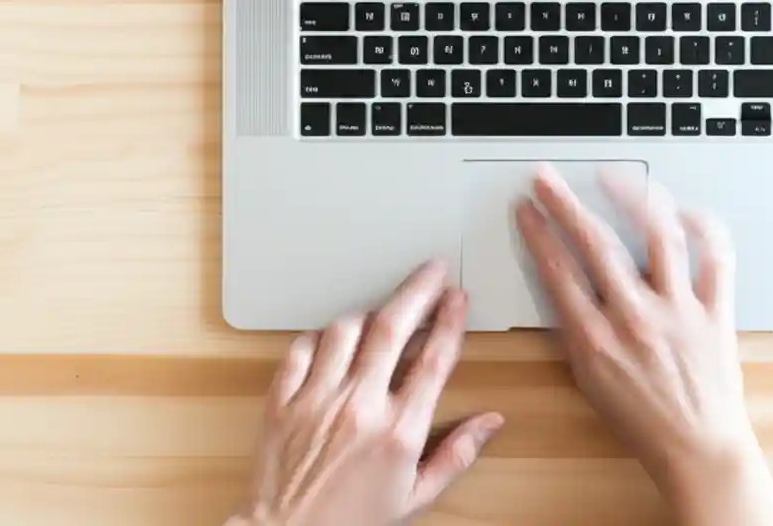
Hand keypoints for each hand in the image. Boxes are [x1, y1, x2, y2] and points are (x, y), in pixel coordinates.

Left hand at [229, 262, 502, 525]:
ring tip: (382, 312)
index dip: (450, 321)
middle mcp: (359, 407)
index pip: (433, 359)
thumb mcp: (416, 497)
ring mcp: (317, 400)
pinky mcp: (282, 401)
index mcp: (399, 432)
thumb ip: (456, 455)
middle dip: (418, 290)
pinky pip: (301, 348)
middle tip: (432, 270)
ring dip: (368, 313)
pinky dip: (320, 336)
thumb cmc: (351, 522)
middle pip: (393, 327)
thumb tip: (490, 422)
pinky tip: (333, 340)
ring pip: (345, 330)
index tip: (459, 298)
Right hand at [515, 166, 772, 525]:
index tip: (527, 209)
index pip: (559, 271)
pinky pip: (716, 258)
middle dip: (565, 204)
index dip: (538, 232)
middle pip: (596, 245)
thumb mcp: (589, 382)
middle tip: (547, 179)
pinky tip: (685, 209)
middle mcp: (637, 319)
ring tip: (613, 176)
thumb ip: (576, 332)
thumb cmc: (643, 423)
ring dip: (632, 199)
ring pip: (658, 237)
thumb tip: (563, 288)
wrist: (697, 450)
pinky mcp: (715, 312)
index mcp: (598, 340)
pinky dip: (705, 228)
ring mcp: (679, 311)